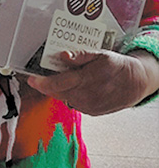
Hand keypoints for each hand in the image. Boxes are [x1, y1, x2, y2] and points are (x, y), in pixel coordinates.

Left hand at [26, 49, 158, 114]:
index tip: (30, 79)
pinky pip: (74, 103)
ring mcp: (89, 106)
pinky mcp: (91, 112)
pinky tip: (78, 87)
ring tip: (70, 78)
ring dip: (61, 89)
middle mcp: (86, 96)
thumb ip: (80, 56)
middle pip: (58, 92)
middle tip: (45, 75)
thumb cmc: (117, 66)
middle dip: (48, 84)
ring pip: (64, 98)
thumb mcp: (101, 54)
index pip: (57, 84)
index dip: (41, 83)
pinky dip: (71, 95)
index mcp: (87, 80)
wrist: (136, 83)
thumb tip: (63, 56)